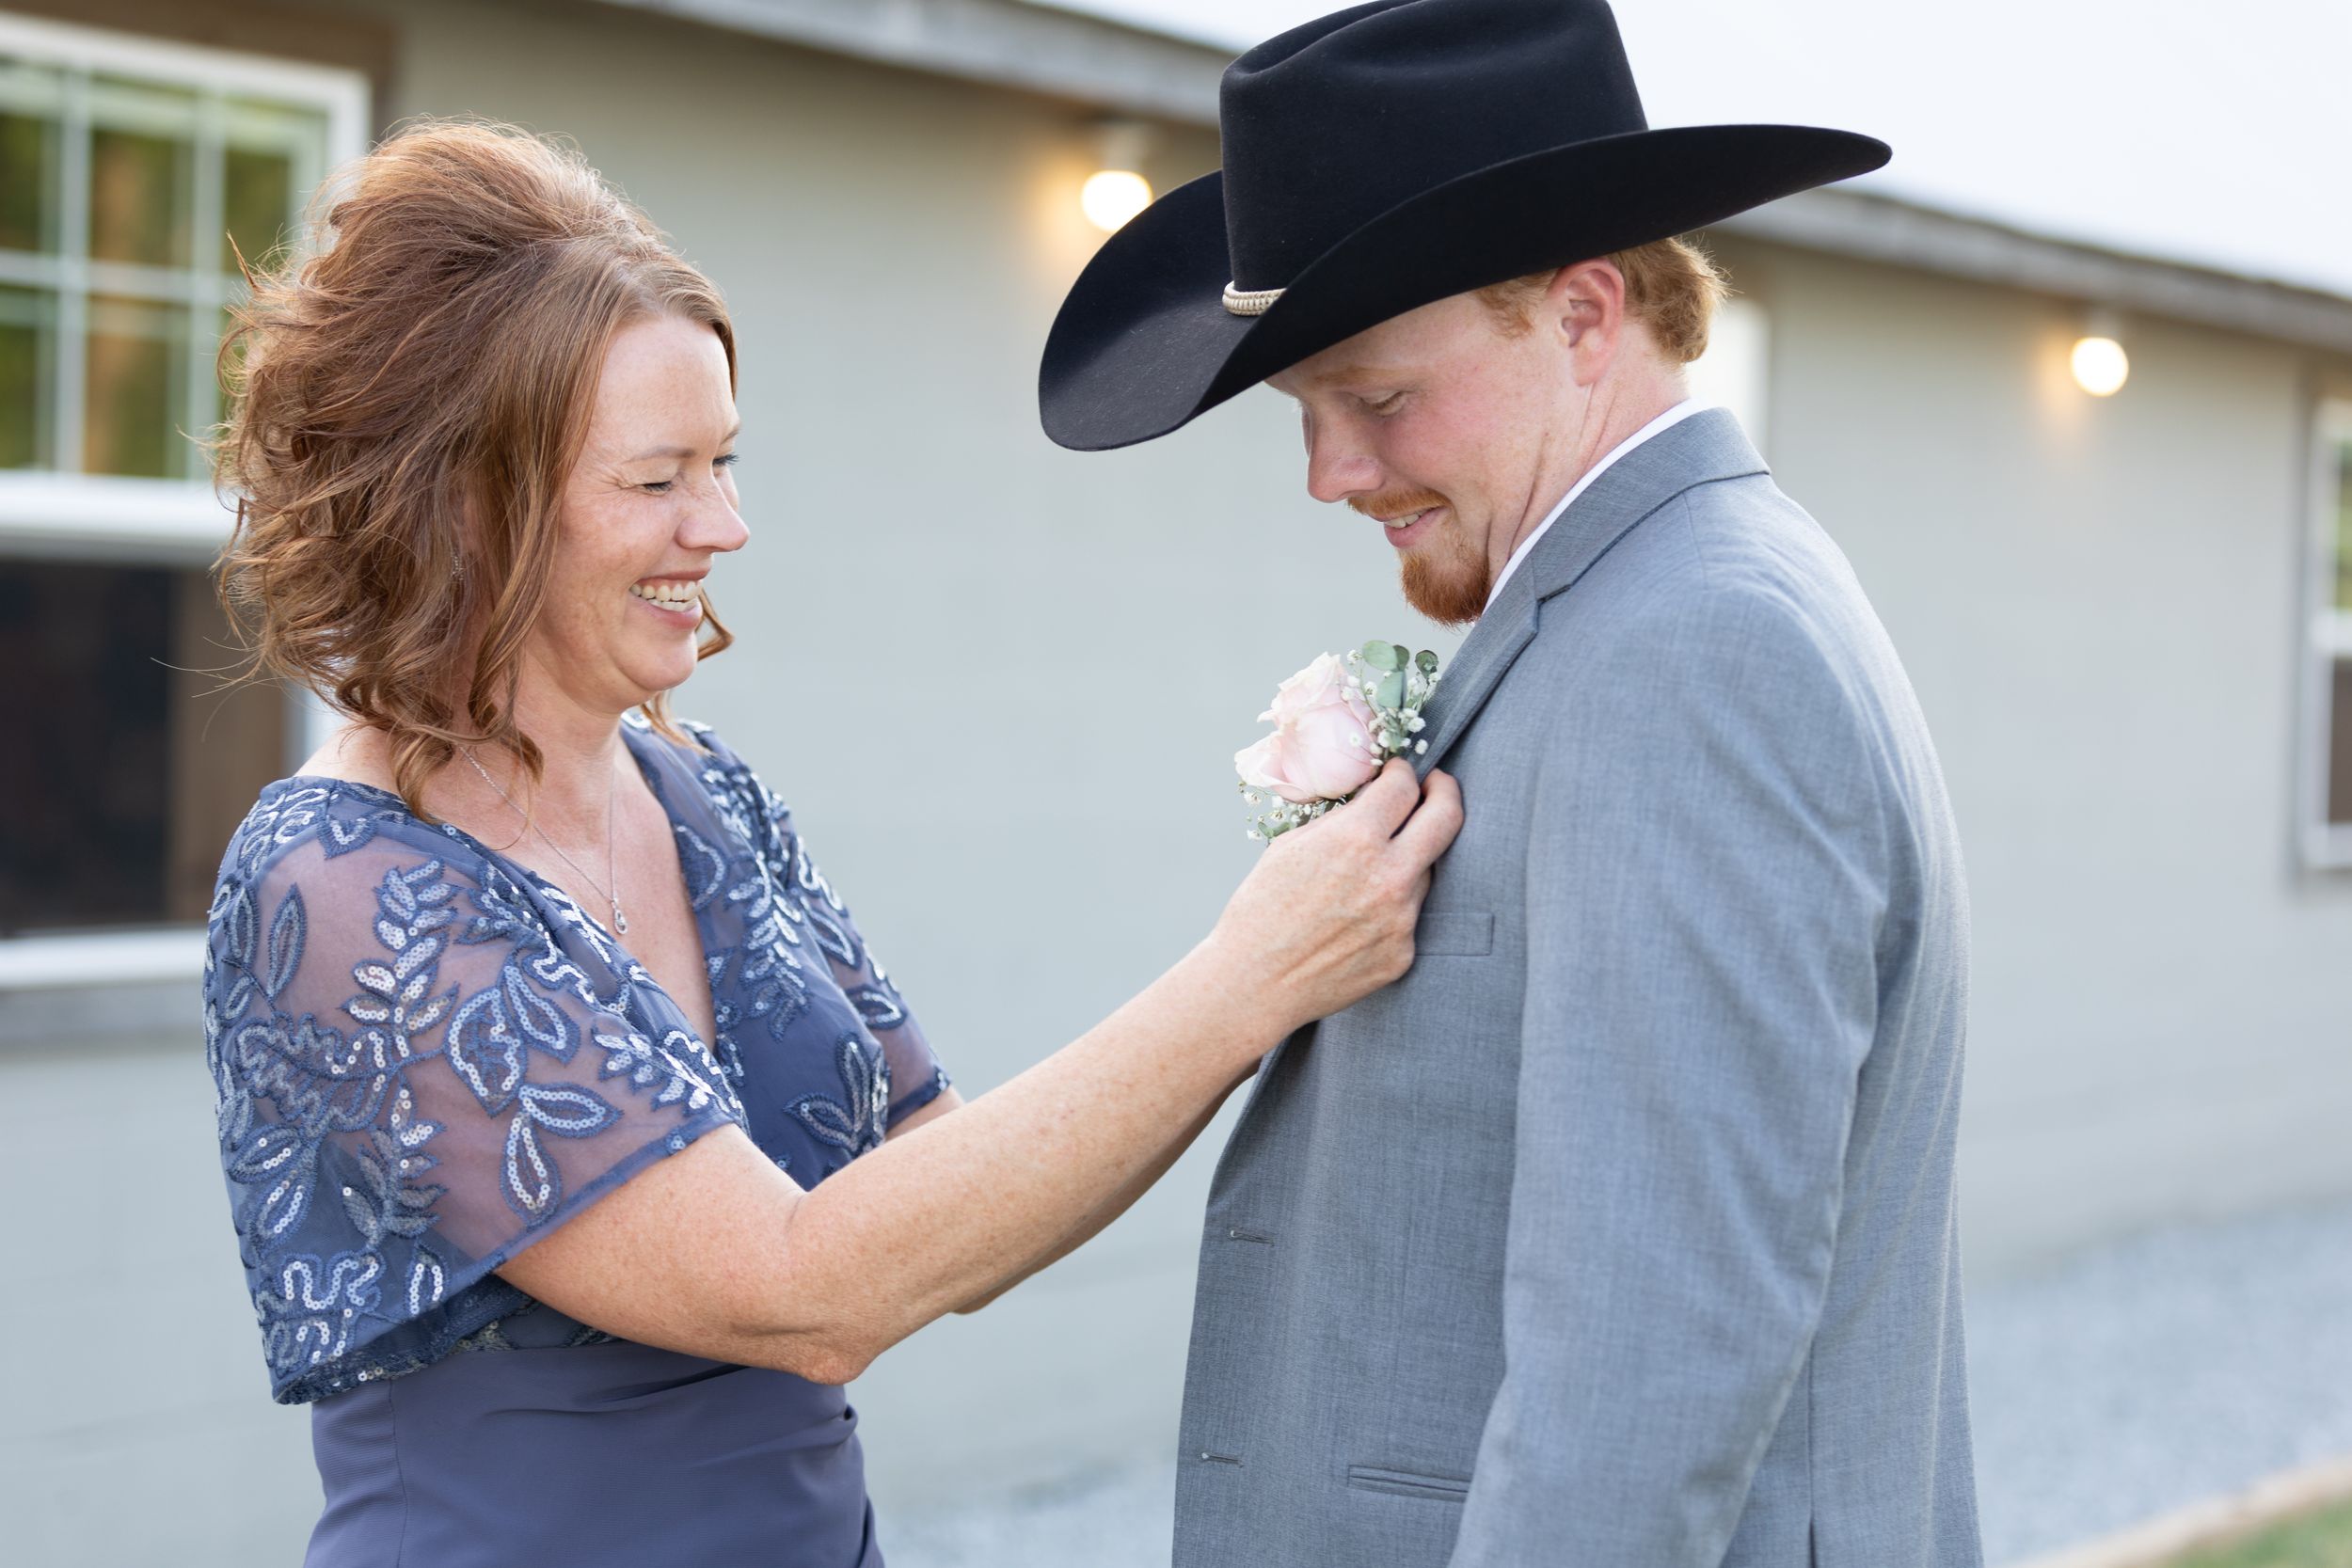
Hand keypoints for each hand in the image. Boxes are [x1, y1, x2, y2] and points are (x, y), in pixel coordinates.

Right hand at [1201, 759, 1464, 1046]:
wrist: (1253, 983)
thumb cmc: (1261, 912)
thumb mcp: (1290, 847)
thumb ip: (1340, 821)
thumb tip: (1373, 799)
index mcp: (1355, 840)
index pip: (1405, 786)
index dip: (1403, 772)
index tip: (1400, 774)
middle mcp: (1388, 877)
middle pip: (1447, 816)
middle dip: (1444, 791)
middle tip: (1436, 787)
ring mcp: (1401, 919)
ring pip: (1425, 871)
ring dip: (1407, 860)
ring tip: (1364, 876)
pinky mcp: (1403, 953)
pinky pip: (1409, 915)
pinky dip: (1390, 909)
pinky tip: (1354, 920)